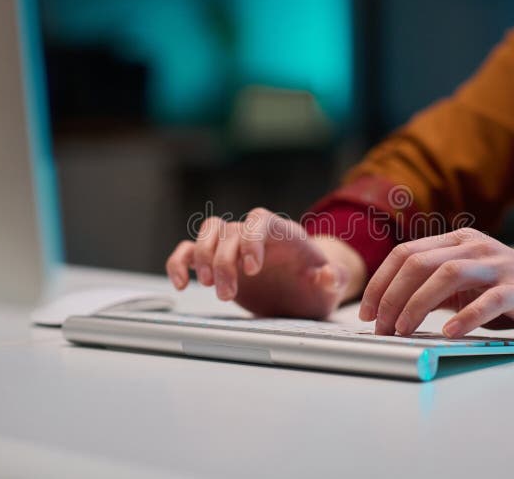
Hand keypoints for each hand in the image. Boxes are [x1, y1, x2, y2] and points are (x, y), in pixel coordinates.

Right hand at [166, 208, 365, 318]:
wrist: (302, 293)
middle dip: (223, 262)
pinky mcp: (217, 262)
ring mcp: (234, 246)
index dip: (251, 239)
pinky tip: (180, 284)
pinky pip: (190, 250)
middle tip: (227, 294)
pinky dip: (180, 262)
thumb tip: (326, 275)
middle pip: (230, 229)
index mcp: (283, 234)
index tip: (251, 269)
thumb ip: (333, 280)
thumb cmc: (316, 286)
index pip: (260, 220)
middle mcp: (255, 235)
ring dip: (202, 258)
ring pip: (208, 232)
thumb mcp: (331, 288)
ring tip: (207, 286)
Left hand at [358, 228, 513, 344]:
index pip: (405, 254)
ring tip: (403, 329)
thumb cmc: (507, 294)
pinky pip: (488, 300)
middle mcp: (474, 247)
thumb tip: (389, 309)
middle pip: (420, 263)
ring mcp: (498, 265)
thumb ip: (433, 287)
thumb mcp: (465, 284)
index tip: (366, 312)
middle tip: (380, 326)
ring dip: (418, 304)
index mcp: (456, 242)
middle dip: (392, 295)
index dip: (380, 282)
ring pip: (448, 275)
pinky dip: (465, 316)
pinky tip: (448, 333)